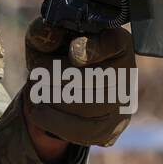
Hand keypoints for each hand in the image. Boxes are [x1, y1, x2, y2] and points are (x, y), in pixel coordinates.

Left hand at [21, 18, 135, 148]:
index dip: (93, 49)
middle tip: (36, 74)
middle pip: (90, 77)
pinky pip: (81, 131)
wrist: (61, 89)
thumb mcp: (45, 40)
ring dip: (50, 98)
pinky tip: (38, 111)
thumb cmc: (56, 56)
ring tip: (35, 91)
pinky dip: (53, 121)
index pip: (113, 43)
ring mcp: (123, 103)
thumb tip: (48, 35)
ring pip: (84, 106)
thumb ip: (44, 33)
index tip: (73, 52)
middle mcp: (127, 71)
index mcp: (115, 41)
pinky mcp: (112, 128)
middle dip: (53, 75)